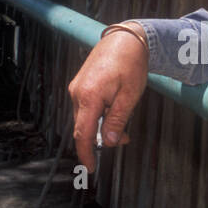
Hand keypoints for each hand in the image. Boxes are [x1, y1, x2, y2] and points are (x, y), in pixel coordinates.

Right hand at [67, 23, 148, 171]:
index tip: (90, 169)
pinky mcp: (80, 85)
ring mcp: (76, 88)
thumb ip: (118, 120)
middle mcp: (77, 93)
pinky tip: (113, 110)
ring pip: (85, 118)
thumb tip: (110, 142)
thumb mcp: (130, 95)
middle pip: (84, 128)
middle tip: (124, 138)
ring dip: (101, 126)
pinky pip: (85, 108)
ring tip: (123, 122)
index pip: (83, 134)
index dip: (86, 154)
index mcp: (89, 97)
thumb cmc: (130, 63)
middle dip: (101, 139)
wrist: (125, 39)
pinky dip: (98, 115)